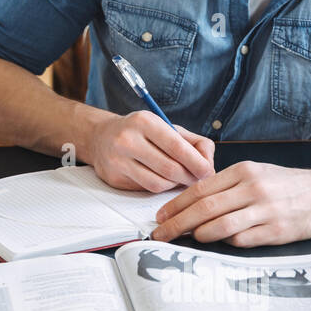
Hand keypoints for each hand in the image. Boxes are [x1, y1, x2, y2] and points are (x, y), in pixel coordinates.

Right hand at [87, 111, 214, 192]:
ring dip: (175, 184)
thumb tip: (209, 165)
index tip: (208, 171)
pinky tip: (162, 178)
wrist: (101, 137)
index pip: (177, 147)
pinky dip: (160, 187)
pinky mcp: (114, 178)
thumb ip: (194, 142)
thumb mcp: (166, 127)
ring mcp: (118, 160)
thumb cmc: (141, 132)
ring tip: (179, 177)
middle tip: (197, 179)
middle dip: (189, 177)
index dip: (197, 163)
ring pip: (158, 183)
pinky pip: (146, 189)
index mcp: (144, 122)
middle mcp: (127, 140)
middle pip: (170, 169)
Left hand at [150, 161, 310, 247]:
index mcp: (243, 172)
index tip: (160, 216)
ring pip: (220, 226)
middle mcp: (252, 189)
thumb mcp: (256, 173)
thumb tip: (193, 202)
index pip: (199, 189)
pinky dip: (226, 243)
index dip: (175, 205)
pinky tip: (220, 244)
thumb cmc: (288, 185)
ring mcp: (266, 210)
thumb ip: (227, 185)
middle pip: (204, 208)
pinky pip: (242, 240)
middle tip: (160, 234)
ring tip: (188, 240)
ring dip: (199, 235)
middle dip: (177, 223)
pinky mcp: (277, 231)